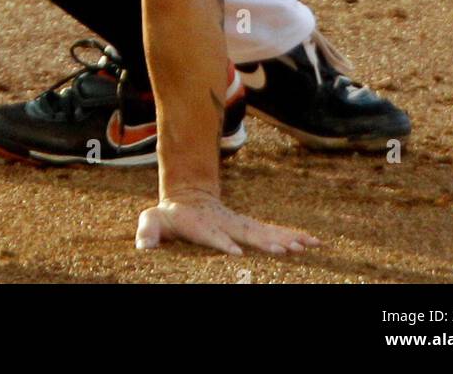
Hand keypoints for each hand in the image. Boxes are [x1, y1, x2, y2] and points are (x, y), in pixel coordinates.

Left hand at [135, 194, 319, 256]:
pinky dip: (292, 236)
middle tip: (287, 249)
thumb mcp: (152, 221)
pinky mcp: (248, 229)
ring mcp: (239, 225)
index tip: (236, 253)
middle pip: (249, 233)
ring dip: (288, 238)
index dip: (223, 244)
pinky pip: (272, 233)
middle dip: (267, 242)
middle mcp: (226, 225)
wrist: (187, 198)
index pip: (214, 236)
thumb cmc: (168, 215)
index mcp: (204, 226)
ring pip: (266, 232)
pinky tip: (310, 242)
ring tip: (308, 244)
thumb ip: (147, 231)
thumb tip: (142, 247)